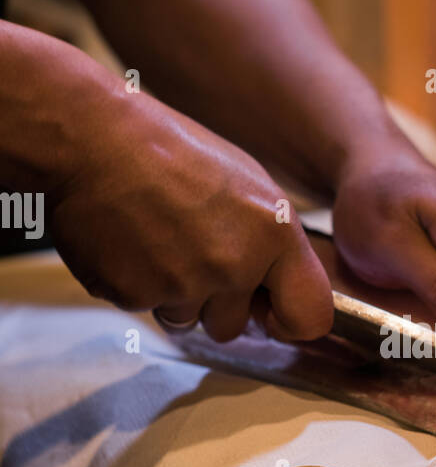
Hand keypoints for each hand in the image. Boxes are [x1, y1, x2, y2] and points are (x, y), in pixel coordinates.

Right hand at [47, 84, 332, 342]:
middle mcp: (234, 265)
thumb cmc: (172, 152)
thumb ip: (271, 243)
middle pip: (235, 328)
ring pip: (187, 321)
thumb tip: (280, 288)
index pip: (310, 317)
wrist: (93, 138)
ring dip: (174, 295)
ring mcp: (183, 284)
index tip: (272, 313)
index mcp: (274, 234)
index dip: (290, 321)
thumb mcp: (249, 186)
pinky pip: (144, 308)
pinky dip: (135, 283)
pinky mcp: (134, 294)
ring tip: (157, 241)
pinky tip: (128, 242)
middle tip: (190, 252)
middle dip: (215, 304)